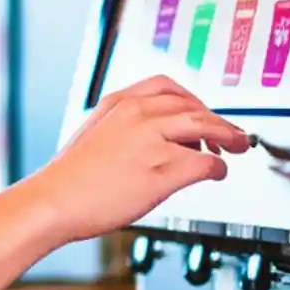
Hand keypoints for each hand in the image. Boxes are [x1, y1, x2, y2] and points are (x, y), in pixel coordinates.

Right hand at [25, 75, 249, 242]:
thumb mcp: (95, 135)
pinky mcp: (163, 169)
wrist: (52, 202)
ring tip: (237, 146)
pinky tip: (217, 173)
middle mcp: (138, 114)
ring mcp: (152, 140)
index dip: (193, 100)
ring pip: (205, 126)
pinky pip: (204, 162)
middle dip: (218, 119)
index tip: (203, 111)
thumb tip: (153, 139)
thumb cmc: (69, 180)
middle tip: (232, 132)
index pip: (168, 87)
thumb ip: (125, 129)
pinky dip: (218, 166)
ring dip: (227, 135)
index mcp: (120, 103)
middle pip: (193, 106)